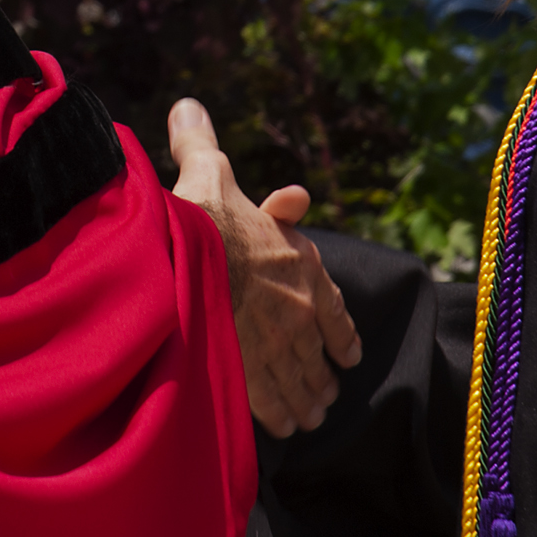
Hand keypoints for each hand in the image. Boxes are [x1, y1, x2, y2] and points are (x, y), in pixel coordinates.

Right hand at [168, 97, 362, 437]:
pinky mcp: (250, 374)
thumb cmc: (207, 215)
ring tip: (309, 417)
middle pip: (318, 352)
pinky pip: (271, 402)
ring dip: (306, 399)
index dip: (341, 330)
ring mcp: (278, 346)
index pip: (332, 304)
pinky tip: (280, 429)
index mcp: (300, 264)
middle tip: (326, 397)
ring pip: (301, 381)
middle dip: (321, 374)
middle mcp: (299, 310)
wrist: (192, 257)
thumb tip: (187, 107)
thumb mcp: (211, 173)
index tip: (349, 352)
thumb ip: (201, 145)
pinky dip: (277, 416)